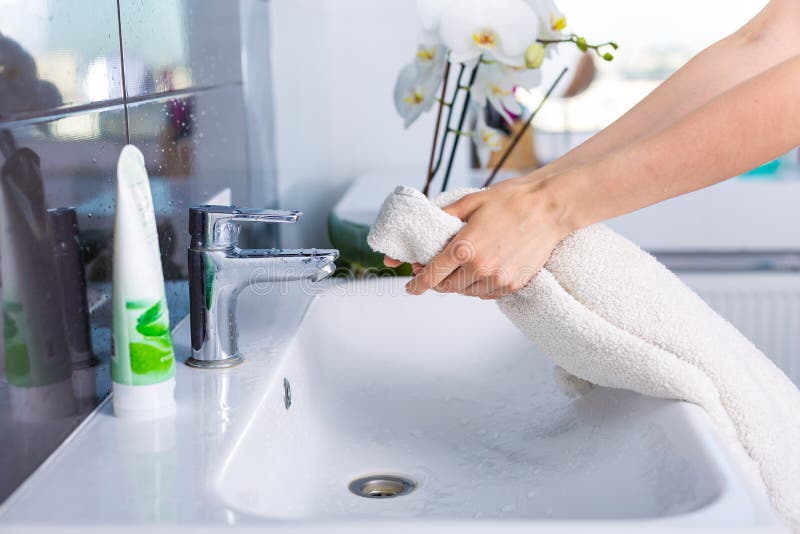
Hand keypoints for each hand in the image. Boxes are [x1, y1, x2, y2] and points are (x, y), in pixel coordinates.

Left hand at [391, 174, 576, 298]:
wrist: (549, 207)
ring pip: (466, 292)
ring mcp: (498, 279)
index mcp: (464, 248)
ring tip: (461, 266)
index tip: (410, 287)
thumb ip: (444, 217)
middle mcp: (480, 268)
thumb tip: (424, 226)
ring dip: (458, 283)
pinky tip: (480, 271)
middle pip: (447, 286)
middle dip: (437, 280)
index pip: (431, 275)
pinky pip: (486, 293)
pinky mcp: (513, 284)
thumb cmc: (511, 200)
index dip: (417, 283)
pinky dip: (478, 286)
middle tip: (434, 268)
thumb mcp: (470, 202)